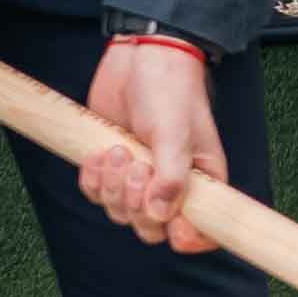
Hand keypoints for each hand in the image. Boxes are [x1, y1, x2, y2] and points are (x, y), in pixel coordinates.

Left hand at [84, 34, 231, 243]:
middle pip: (152, 228)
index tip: (174, 226)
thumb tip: (160, 216)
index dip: (190, 238)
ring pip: (120, 212)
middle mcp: (172, 186)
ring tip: (118, 149)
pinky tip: (100, 152)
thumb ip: (171, 177)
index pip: (204, 231)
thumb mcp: (176, 132)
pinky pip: (97, 194)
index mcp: (202, 182)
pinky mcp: (112, 167)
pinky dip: (93, 179)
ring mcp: (140, 179)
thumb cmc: (170, 91)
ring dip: (113, 186)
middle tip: (137, 165)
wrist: (139, 58)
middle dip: (137, 202)